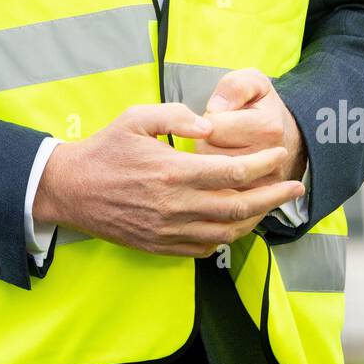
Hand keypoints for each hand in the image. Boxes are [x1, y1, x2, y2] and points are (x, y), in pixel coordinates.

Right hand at [32, 101, 306, 258]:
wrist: (69, 189)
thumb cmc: (104, 149)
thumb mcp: (135, 117)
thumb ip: (175, 115)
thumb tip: (209, 124)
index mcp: (173, 171)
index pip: (234, 172)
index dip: (263, 165)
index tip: (279, 156)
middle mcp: (176, 205)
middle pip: (239, 207)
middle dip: (273, 197)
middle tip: (295, 188)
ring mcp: (168, 230)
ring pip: (226, 232)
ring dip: (255, 221)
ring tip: (271, 206)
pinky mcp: (159, 246)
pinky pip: (203, 248)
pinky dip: (225, 238)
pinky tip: (235, 225)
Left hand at [197, 68, 308, 191]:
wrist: (290, 138)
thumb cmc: (263, 107)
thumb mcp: (253, 83)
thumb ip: (234, 86)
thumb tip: (216, 107)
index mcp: (267, 127)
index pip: (212, 127)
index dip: (209, 119)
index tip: (222, 117)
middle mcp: (269, 158)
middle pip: (208, 153)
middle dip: (206, 141)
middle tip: (221, 135)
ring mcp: (265, 184)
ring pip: (211, 176)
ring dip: (208, 163)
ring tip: (225, 150)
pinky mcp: (259, 203)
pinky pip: (219, 194)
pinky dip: (216, 183)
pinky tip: (225, 171)